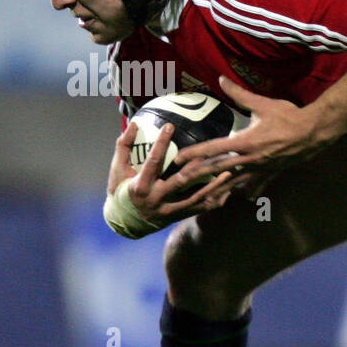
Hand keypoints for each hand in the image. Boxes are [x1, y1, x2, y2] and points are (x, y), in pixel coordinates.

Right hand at [107, 121, 234, 226]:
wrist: (125, 222)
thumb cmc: (120, 191)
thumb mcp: (117, 169)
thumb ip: (124, 146)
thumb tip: (135, 123)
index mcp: (140, 185)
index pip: (153, 161)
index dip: (161, 143)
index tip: (170, 126)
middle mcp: (156, 199)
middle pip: (180, 181)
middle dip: (196, 167)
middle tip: (210, 152)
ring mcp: (169, 210)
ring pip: (196, 197)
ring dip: (214, 185)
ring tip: (229, 172)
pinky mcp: (178, 216)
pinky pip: (200, 208)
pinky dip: (215, 199)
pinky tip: (229, 190)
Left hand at [174, 76, 330, 197]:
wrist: (314, 133)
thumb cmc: (289, 116)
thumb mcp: (263, 104)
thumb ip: (239, 94)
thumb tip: (220, 78)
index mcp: (245, 142)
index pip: (214, 149)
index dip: (194, 154)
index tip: (178, 159)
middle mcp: (250, 159)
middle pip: (218, 170)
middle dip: (197, 176)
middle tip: (179, 182)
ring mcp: (261, 168)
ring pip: (234, 183)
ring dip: (218, 190)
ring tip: (203, 198)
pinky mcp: (271, 172)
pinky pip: (257, 184)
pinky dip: (249, 191)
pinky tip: (245, 198)